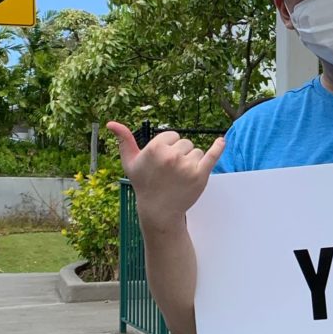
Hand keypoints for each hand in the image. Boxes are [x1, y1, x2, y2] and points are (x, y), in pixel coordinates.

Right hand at [106, 122, 224, 231]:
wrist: (159, 210)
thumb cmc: (144, 184)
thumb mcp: (130, 163)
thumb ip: (124, 141)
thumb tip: (111, 123)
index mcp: (155, 148)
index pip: (172, 136)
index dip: (168, 147)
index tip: (162, 161)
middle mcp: (171, 156)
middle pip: (185, 143)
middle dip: (180, 154)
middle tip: (171, 172)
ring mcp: (187, 165)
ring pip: (196, 152)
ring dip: (191, 161)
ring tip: (180, 177)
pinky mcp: (200, 175)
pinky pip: (212, 155)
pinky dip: (218, 147)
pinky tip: (222, 141)